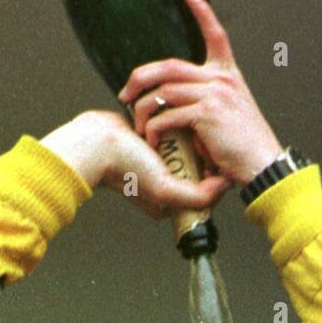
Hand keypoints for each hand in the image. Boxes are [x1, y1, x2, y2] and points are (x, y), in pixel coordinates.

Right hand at [40, 109, 230, 219]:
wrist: (96, 140)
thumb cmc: (124, 167)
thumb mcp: (165, 189)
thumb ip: (197, 196)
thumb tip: (225, 187)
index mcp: (170, 201)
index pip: (205, 189)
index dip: (213, 172)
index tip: (208, 157)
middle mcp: (166, 181)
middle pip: (199, 167)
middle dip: (202, 152)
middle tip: (195, 142)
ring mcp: (159, 160)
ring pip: (189, 147)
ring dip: (190, 135)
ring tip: (184, 131)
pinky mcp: (153, 141)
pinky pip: (174, 133)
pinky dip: (177, 125)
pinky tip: (175, 121)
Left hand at [117, 0, 282, 186]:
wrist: (263, 164)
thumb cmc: (243, 147)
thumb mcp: (230, 114)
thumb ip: (207, 101)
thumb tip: (176, 106)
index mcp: (228, 75)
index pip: (216, 35)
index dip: (202, 12)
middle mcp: (221, 79)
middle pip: (170, 66)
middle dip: (140, 77)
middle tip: (124, 93)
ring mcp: (214, 94)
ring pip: (164, 92)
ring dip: (143, 110)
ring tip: (138, 126)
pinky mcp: (207, 114)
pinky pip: (168, 116)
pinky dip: (154, 130)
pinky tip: (151, 140)